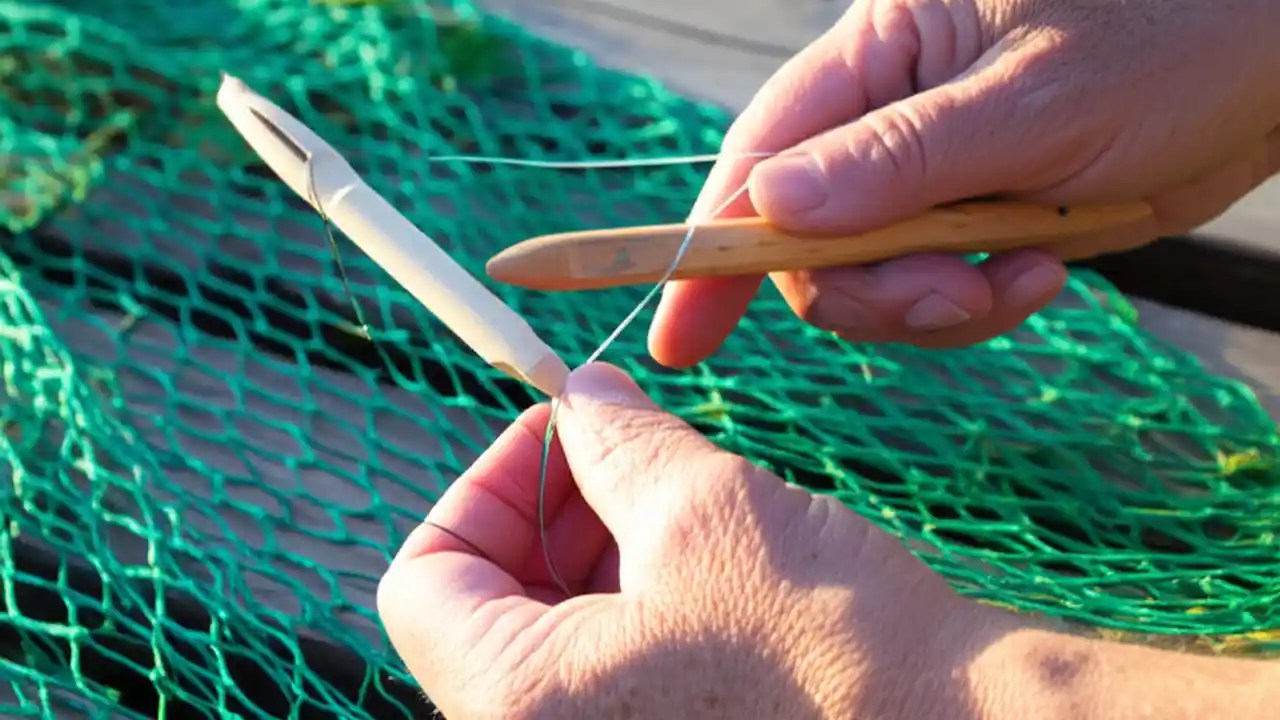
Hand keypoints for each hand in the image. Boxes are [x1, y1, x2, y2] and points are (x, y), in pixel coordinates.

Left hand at [376, 363, 1003, 718]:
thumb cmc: (832, 641)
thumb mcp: (702, 507)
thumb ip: (613, 441)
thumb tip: (577, 396)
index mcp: (517, 705)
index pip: (421, 580)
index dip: (482, 483)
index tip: (557, 429)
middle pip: (485, 608)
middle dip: (550, 512)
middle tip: (626, 451)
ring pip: (554, 636)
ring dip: (600, 550)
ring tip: (686, 502)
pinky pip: (614, 671)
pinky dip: (640, 601)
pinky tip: (713, 559)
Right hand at [648, 0, 1279, 365]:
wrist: (1273, 56)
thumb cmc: (1174, 38)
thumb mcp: (1033, 104)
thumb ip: (896, 160)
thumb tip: (769, 205)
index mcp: (879, 53)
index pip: (757, 161)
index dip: (706, 251)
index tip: (680, 336)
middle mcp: (887, 115)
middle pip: (812, 244)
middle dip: (874, 293)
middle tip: (957, 294)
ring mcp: (930, 172)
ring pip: (876, 279)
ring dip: (942, 303)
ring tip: (1034, 272)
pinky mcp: (975, 215)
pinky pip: (939, 288)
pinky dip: (981, 301)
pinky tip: (1047, 269)